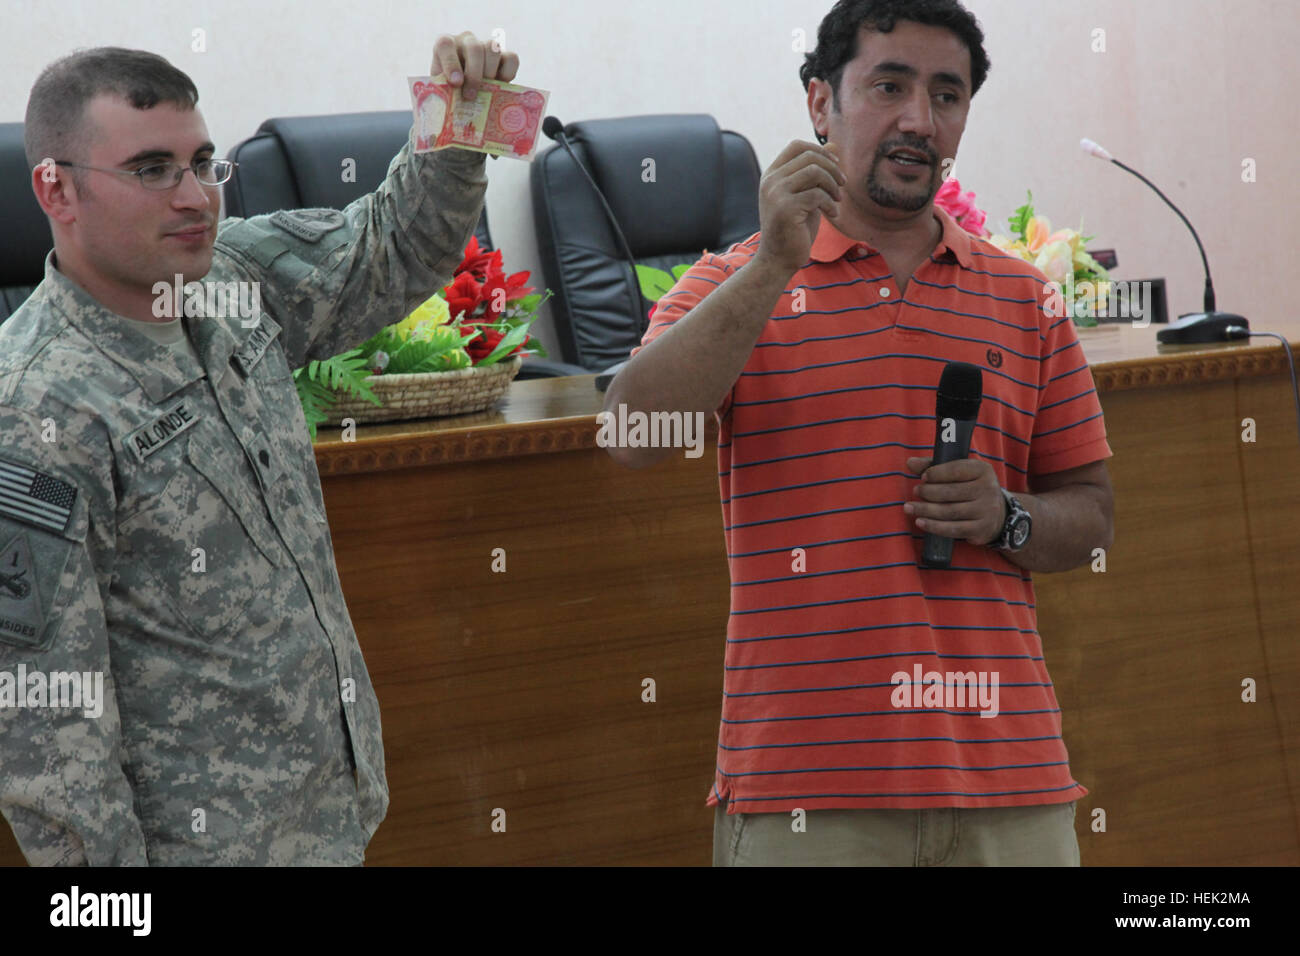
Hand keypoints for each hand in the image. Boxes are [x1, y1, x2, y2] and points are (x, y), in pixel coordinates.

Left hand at [431, 30, 519, 101]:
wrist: (466, 91)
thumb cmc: (450, 91)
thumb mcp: (443, 90)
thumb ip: (445, 91)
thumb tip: (453, 104)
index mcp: (446, 45)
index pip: (446, 45)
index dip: (451, 63)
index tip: (456, 83)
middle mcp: (466, 40)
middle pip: (474, 48)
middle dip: (474, 74)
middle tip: (470, 96)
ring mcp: (485, 45)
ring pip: (493, 48)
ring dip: (490, 72)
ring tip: (486, 92)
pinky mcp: (504, 55)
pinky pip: (512, 58)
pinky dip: (508, 73)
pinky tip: (501, 86)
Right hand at [753, 139, 845, 276]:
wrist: (778, 260)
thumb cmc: (794, 229)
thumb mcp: (806, 196)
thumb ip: (816, 173)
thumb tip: (833, 146)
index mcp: (772, 175)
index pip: (797, 146)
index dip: (820, 151)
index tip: (835, 165)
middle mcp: (771, 181)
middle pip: (809, 156)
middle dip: (832, 168)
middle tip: (842, 185)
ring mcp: (776, 193)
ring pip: (814, 171)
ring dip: (833, 184)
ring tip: (837, 200)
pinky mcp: (785, 208)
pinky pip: (817, 194)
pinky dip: (831, 203)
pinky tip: (833, 214)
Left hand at [903, 457, 1003, 546]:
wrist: (995, 514)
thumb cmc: (969, 488)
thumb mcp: (957, 473)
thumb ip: (933, 466)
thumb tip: (910, 463)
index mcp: (982, 470)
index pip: (956, 470)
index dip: (936, 473)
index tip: (923, 477)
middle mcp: (988, 489)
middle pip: (951, 492)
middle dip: (928, 492)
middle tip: (916, 491)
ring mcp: (986, 510)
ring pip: (950, 511)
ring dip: (925, 510)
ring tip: (910, 507)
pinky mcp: (981, 529)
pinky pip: (953, 529)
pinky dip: (934, 526)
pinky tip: (920, 522)